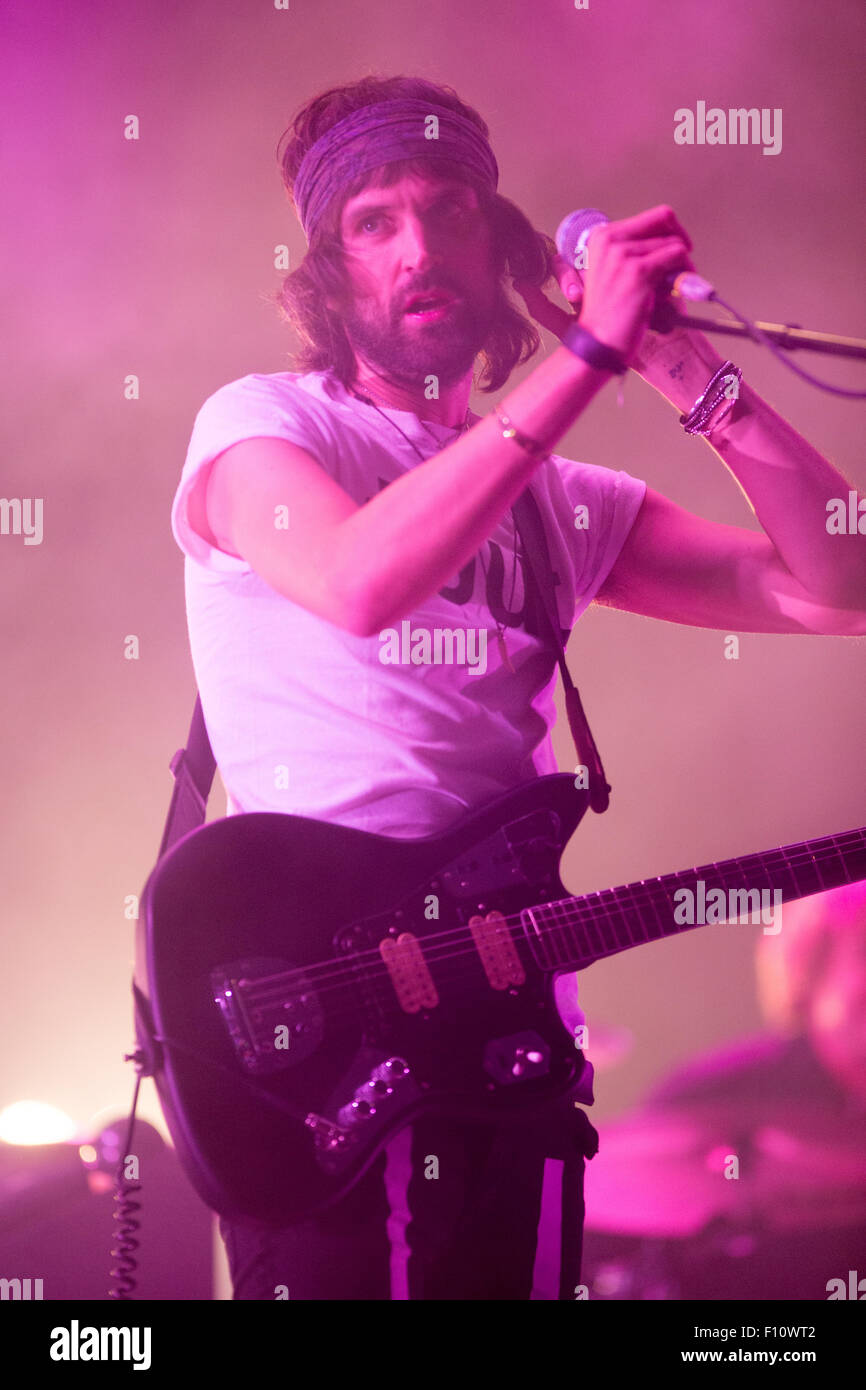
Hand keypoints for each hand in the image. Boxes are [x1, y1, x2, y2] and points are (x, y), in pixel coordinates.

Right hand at [515, 206, 695, 367]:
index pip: (654, 217)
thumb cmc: (609, 315)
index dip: (672, 232)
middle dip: (680, 245)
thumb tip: (678, 240)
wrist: (597, 344)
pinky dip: (684, 273)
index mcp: (602, 236)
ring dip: (681, 266)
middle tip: (682, 269)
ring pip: (674, 243)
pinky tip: (676, 290)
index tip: (677, 252)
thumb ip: (637, 252)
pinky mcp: (638, 272)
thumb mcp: (615, 272)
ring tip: (671, 289)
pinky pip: (677, 256)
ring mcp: (623, 254)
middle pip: (666, 222)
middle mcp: (610, 239)